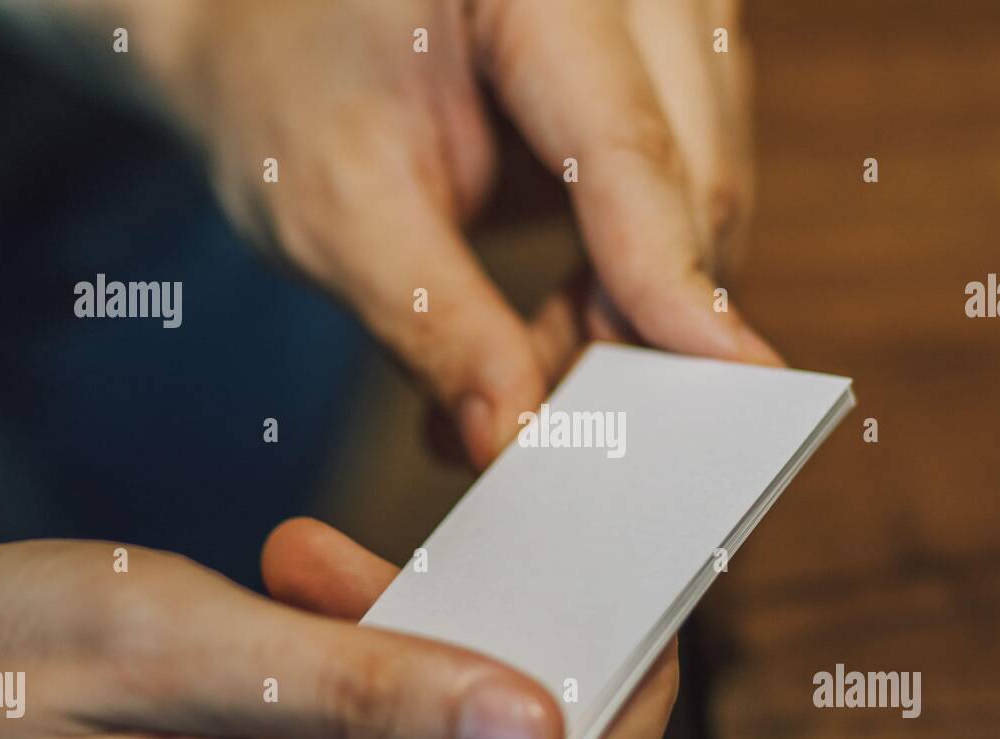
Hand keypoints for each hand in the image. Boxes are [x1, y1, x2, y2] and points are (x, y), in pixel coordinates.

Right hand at [0, 521, 676, 738]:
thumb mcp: (163, 649)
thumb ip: (355, 695)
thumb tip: (535, 725)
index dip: (624, 710)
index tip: (645, 600)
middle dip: (542, 667)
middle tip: (512, 554)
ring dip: (433, 649)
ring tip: (332, 561)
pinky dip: (369, 659)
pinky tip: (304, 584)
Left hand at [143, 0, 778, 465]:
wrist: (268, 29)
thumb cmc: (283, 85)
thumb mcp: (335, 208)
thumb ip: (434, 323)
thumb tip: (516, 436)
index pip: (630, 145)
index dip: (674, 281)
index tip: (732, 386)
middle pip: (694, 177)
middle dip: (642, 320)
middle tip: (553, 420)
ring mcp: (654, 26)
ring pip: (703, 200)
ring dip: (629, 313)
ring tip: (512, 367)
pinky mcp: (656, 78)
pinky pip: (681, 204)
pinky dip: (625, 286)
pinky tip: (550, 331)